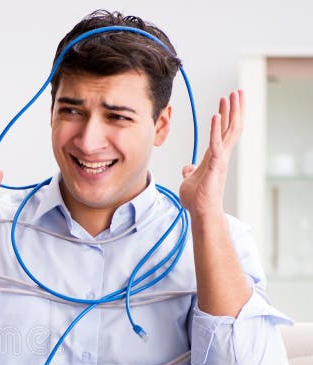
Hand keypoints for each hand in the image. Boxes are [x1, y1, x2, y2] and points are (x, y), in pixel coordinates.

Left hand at [179, 90, 243, 219]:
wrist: (200, 212)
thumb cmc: (197, 199)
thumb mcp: (189, 180)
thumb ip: (190, 171)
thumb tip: (187, 167)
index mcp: (215, 156)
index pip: (224, 131)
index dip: (226, 115)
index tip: (226, 100)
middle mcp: (221, 155)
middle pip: (232, 126)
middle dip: (235, 108)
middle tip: (237, 91)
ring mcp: (220, 160)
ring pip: (230, 131)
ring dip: (230, 112)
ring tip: (231, 95)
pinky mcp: (215, 165)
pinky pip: (216, 144)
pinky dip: (216, 129)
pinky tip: (216, 116)